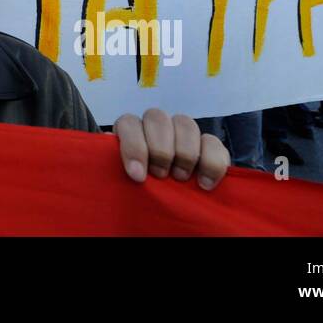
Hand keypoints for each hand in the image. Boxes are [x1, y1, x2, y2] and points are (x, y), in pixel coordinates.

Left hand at [113, 108, 229, 189]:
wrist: (167, 205)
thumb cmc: (141, 191)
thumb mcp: (124, 181)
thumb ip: (115, 165)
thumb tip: (109, 150)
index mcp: (131, 131)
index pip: (128, 123)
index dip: (133, 146)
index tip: (138, 175)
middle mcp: (156, 126)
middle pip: (157, 117)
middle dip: (159, 149)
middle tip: (160, 175)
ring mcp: (183, 132)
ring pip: (185, 123)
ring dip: (183, 152)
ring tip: (180, 178)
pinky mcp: (209, 146)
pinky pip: (213, 142)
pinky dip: (211, 162)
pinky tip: (204, 183)